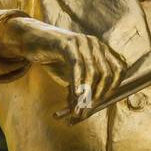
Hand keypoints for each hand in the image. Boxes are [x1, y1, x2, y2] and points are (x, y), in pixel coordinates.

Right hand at [0, 17, 125, 116]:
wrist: (31, 40)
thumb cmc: (54, 60)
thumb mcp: (73, 75)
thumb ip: (82, 88)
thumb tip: (86, 110)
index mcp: (102, 49)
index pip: (119, 69)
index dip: (112, 88)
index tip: (100, 103)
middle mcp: (96, 44)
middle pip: (108, 73)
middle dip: (98, 95)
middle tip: (86, 110)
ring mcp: (83, 41)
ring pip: (93, 71)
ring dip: (87, 93)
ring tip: (79, 108)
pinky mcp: (68, 43)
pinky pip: (77, 65)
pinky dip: (78, 82)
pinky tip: (76, 94)